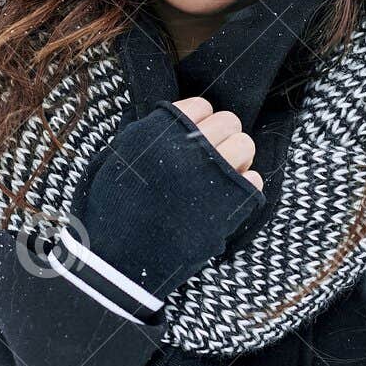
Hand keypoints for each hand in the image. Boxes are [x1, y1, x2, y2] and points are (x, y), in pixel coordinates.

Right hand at [68, 98, 267, 301]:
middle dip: (223, 136)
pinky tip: (229, 197)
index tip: (193, 136)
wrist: (119, 260)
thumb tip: (170, 122)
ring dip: (237, 158)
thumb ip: (144, 135)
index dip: (198, 121)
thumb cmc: (112, 210)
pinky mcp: (229, 204)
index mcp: (159, 132)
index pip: (200, 106)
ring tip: (222, 175)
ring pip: (246, 146)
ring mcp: (212, 175)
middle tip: (212, 155)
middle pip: (229, 122)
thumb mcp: (116, 159)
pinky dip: (246, 186)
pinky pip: (254, 180)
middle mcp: (189, 148)